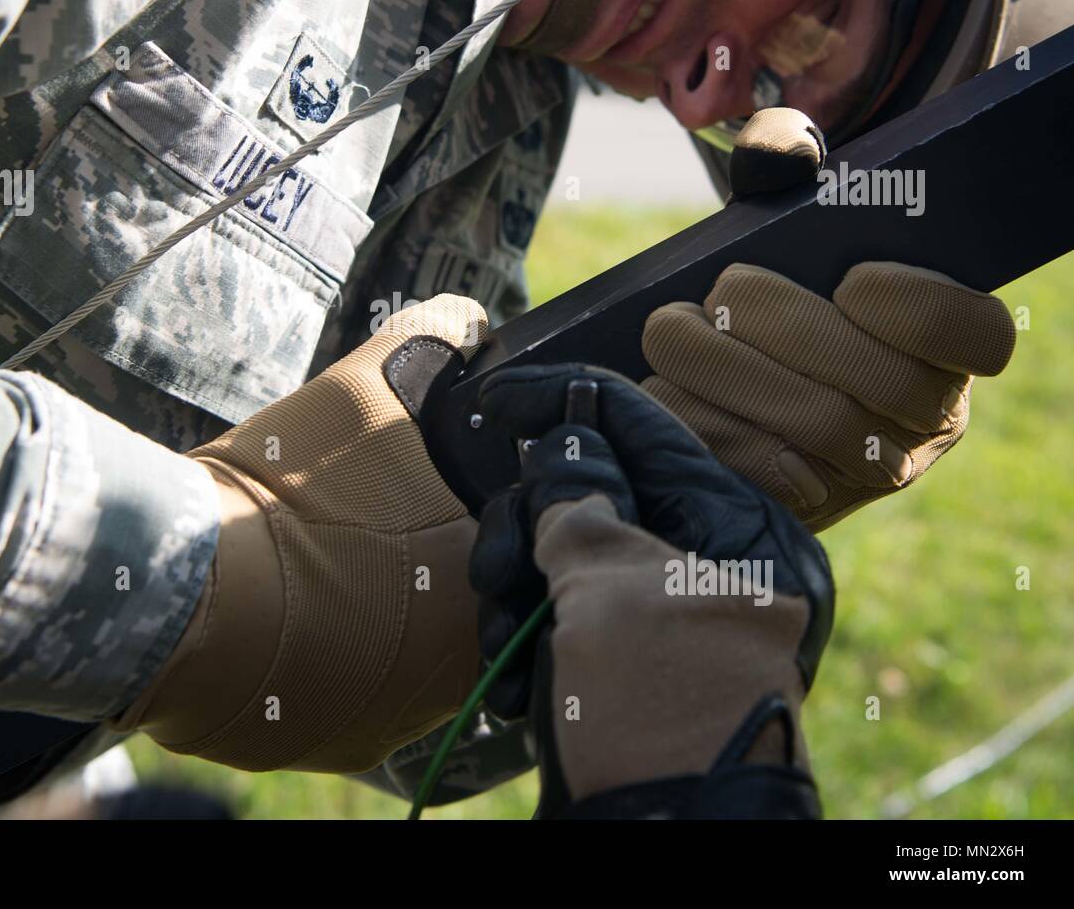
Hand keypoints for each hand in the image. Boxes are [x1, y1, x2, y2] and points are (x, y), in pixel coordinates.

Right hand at [115, 296, 485, 772]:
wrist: (181, 589)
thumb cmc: (286, 492)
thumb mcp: (363, 391)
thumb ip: (430, 341)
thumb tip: (470, 319)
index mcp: (480, 585)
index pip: (508, 549)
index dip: (468, 512)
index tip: (426, 494)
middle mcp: (461, 670)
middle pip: (467, 608)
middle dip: (431, 567)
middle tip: (374, 530)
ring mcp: (404, 716)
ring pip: (418, 658)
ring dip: (390, 616)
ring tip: (335, 569)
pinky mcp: (346, 745)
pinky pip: (365, 698)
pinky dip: (344, 660)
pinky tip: (308, 615)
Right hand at [471, 364, 833, 817]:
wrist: (658, 841)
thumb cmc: (656, 710)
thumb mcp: (611, 588)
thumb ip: (580, 504)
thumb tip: (560, 446)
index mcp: (739, 532)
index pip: (646, 432)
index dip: (567, 404)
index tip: (500, 396)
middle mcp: (709, 566)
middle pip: (597, 495)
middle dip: (532, 525)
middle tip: (498, 563)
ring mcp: (664, 617)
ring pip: (568, 556)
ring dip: (519, 589)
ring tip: (502, 636)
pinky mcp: (625, 659)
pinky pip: (563, 611)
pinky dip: (527, 637)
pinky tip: (512, 681)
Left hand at [643, 109, 1015, 529]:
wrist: (716, 371)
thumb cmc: (766, 284)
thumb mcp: (785, 219)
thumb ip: (789, 162)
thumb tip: (779, 152)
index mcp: (943, 349)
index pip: (971, 332)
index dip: (911, 303)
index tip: (852, 279)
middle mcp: (918, 424)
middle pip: (869, 380)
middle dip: (775, 320)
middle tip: (725, 292)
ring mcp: (858, 477)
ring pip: (805, 427)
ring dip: (717, 367)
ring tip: (673, 332)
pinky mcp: (791, 511)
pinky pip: (748, 473)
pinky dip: (693, 422)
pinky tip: (663, 390)